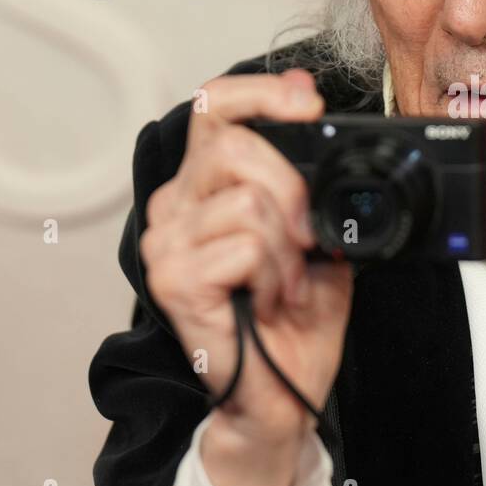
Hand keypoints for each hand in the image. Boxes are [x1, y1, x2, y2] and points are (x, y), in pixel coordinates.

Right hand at [140, 69, 352, 485]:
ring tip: (286, 282)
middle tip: (310, 237)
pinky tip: (272, 300)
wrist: (285, 393)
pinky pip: (243, 245)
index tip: (307, 101)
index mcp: (203, 187)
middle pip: (234, 145)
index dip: (260, 92)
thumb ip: (312, 181)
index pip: (213, 108)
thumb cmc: (296, 319)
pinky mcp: (173, 281)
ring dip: (287, 247)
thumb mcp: (318, 234)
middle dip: (293, 186)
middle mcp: (174, 208)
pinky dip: (276, 274)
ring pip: (246, 200)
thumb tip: (318, 115)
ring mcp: (167, 244)